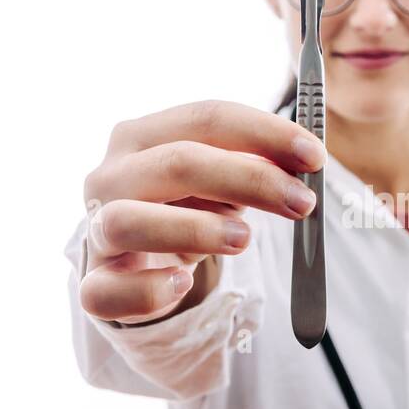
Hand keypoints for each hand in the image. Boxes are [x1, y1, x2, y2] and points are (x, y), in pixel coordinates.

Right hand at [79, 100, 323, 323]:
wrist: (130, 261)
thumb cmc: (181, 209)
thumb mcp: (217, 181)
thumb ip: (253, 167)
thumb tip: (305, 162)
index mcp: (143, 136)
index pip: (206, 117)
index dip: (265, 133)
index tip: (315, 156)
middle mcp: (111, 175)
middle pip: (177, 163)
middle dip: (250, 179)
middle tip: (302, 203)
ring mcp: (96, 229)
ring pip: (129, 221)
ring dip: (194, 228)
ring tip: (244, 240)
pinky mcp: (93, 282)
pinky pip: (105, 291)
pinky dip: (147, 289)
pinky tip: (181, 282)